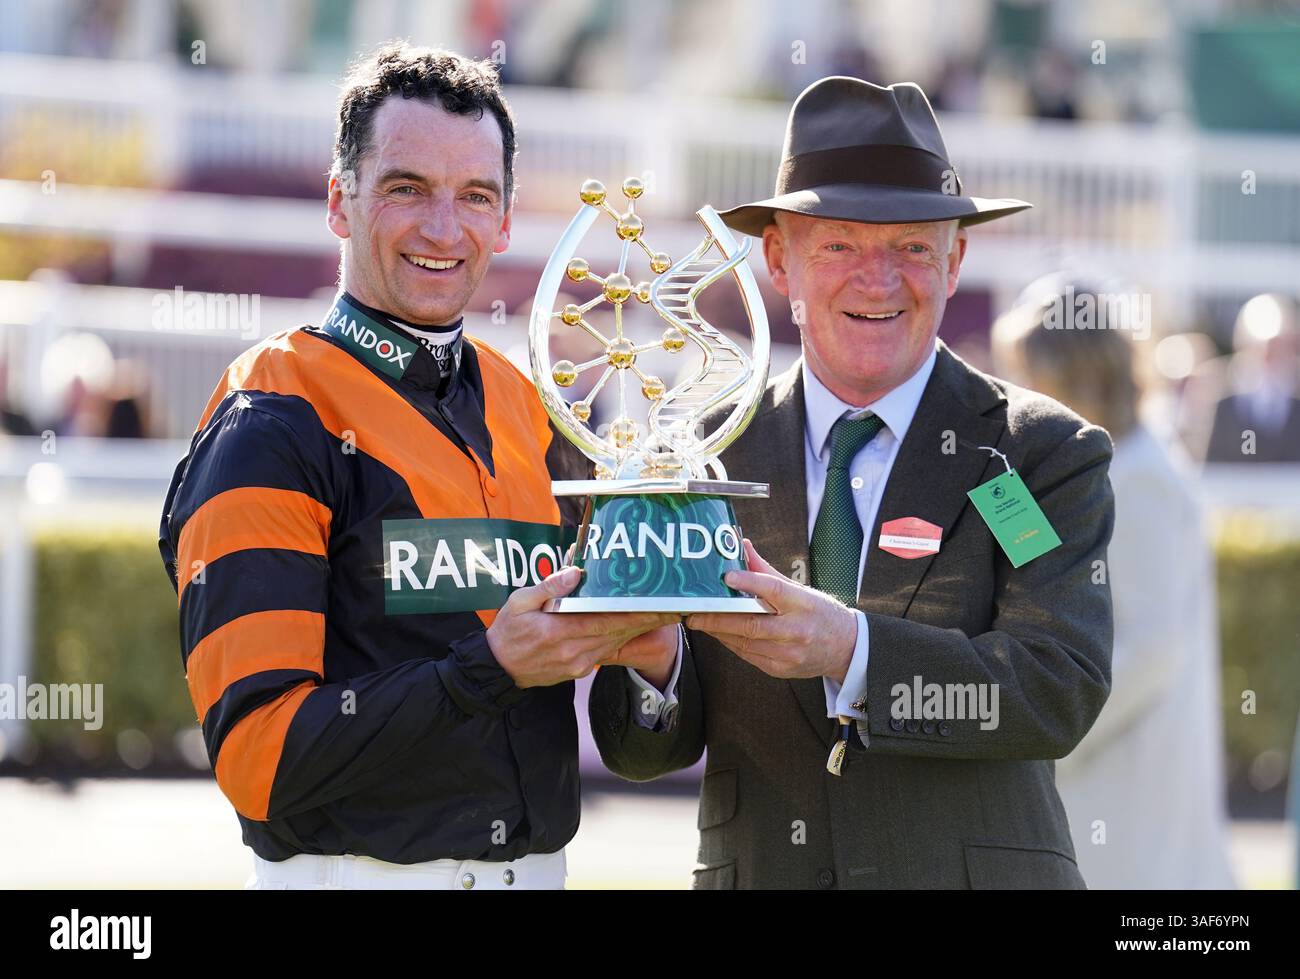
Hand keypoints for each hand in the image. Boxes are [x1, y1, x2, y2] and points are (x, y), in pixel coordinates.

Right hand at [486, 566, 678, 688]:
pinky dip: (623, 637)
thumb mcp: (519, 602)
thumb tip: (575, 572)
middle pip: (619, 633)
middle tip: (674, 607)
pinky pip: (607, 651)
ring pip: (616, 642)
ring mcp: (578, 664)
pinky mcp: (580, 669)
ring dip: (639, 629)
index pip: (605, 620)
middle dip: (647, 620)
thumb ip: (548, 586)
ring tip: (663, 614)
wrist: (497, 669)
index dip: (635, 614)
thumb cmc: (508, 631)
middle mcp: (574, 652)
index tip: (658, 605)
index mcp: (559, 632)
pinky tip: (636, 626)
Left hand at [685, 539, 856, 681]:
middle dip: (717, 619)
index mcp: (803, 604)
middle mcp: (796, 630)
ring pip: (744, 642)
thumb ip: (767, 572)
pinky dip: (731, 643)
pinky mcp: (780, 669)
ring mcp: (788, 653)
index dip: (749, 582)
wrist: (847, 649)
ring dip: (719, 632)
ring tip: (699, 620)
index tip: (726, 576)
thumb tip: (742, 546)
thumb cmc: (820, 613)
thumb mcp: (800, 589)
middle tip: (693, 611)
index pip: (773, 590)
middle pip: (751, 624)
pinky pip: (747, 655)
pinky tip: (719, 633)